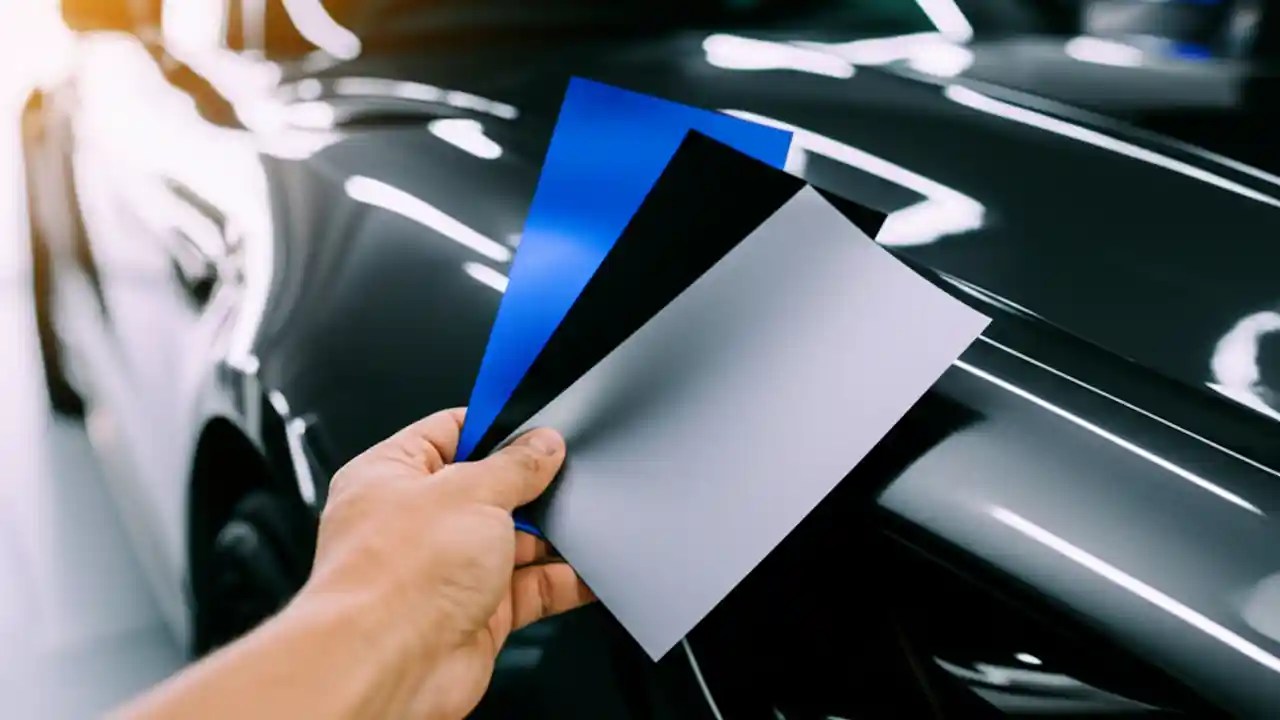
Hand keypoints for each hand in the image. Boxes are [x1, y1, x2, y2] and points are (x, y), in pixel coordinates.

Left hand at [299, 408, 593, 718]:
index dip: (494, 424)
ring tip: (579, 522)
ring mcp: (444, 572)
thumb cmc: (393, 577)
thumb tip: (542, 445)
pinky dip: (560, 580)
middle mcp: (414, 523)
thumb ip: (515, 465)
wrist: (388, 666)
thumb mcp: (471, 492)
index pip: (448, 431)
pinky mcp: (475, 615)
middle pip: (487, 489)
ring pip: (512, 542)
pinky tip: (585, 568)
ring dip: (548, 537)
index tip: (536, 425)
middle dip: (528, 487)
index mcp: (390, 475)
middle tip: (562, 476)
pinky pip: (529, 589)